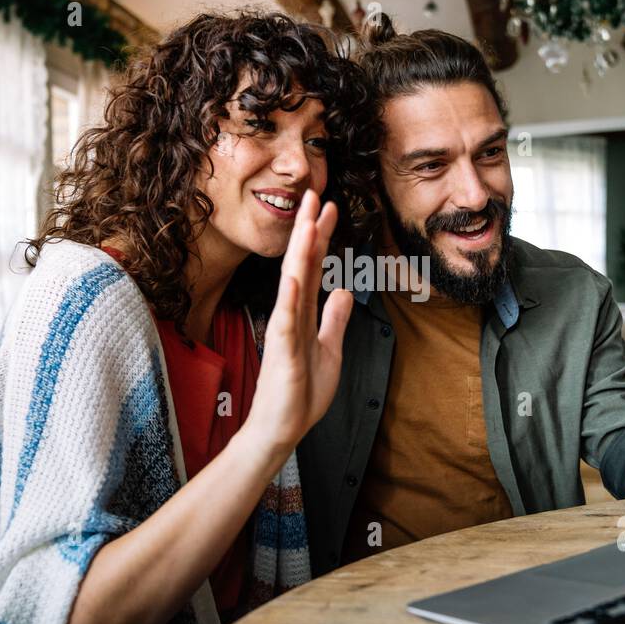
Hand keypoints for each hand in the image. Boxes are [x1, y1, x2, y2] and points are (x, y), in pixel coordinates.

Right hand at [244, 190, 352, 456]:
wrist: (282, 429)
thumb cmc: (301, 393)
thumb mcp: (330, 349)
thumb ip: (334, 319)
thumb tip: (342, 290)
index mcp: (304, 313)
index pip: (315, 266)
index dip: (323, 237)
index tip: (330, 207)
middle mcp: (292, 314)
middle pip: (302, 263)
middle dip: (309, 230)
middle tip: (315, 194)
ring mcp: (285, 330)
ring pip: (293, 283)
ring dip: (300, 252)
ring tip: (307, 222)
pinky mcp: (282, 351)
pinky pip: (285, 319)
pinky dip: (290, 297)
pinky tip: (294, 275)